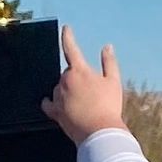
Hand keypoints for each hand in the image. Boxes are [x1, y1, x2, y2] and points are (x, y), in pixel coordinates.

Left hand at [42, 26, 127, 143]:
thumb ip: (109, 62)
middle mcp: (64, 81)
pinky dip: (50, 101)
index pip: (71, 48)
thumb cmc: (108, 106)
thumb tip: (107, 47)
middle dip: (77, 77)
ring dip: (68, 90)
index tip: (66, 28)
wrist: (99, 132)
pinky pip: (48, 104)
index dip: (68, 37)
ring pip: (60, 87)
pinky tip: (51, 102)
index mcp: (79, 71)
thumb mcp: (113, 81)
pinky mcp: (55, 112)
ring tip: (84, 103)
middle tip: (92, 90)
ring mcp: (58, 97)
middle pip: (68, 73)